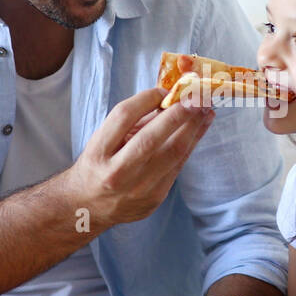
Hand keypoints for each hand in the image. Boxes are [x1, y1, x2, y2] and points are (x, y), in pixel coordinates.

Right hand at [65, 87, 213, 228]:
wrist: (90, 206)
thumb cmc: (99, 165)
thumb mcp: (104, 139)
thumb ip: (132, 120)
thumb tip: (166, 97)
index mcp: (98, 152)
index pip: (123, 117)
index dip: (146, 99)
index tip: (164, 89)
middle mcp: (116, 172)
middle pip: (151, 138)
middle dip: (178, 114)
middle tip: (196, 96)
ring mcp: (138, 188)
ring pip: (173, 153)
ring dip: (193, 128)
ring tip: (205, 109)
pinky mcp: (155, 198)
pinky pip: (178, 166)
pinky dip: (192, 144)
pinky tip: (200, 128)